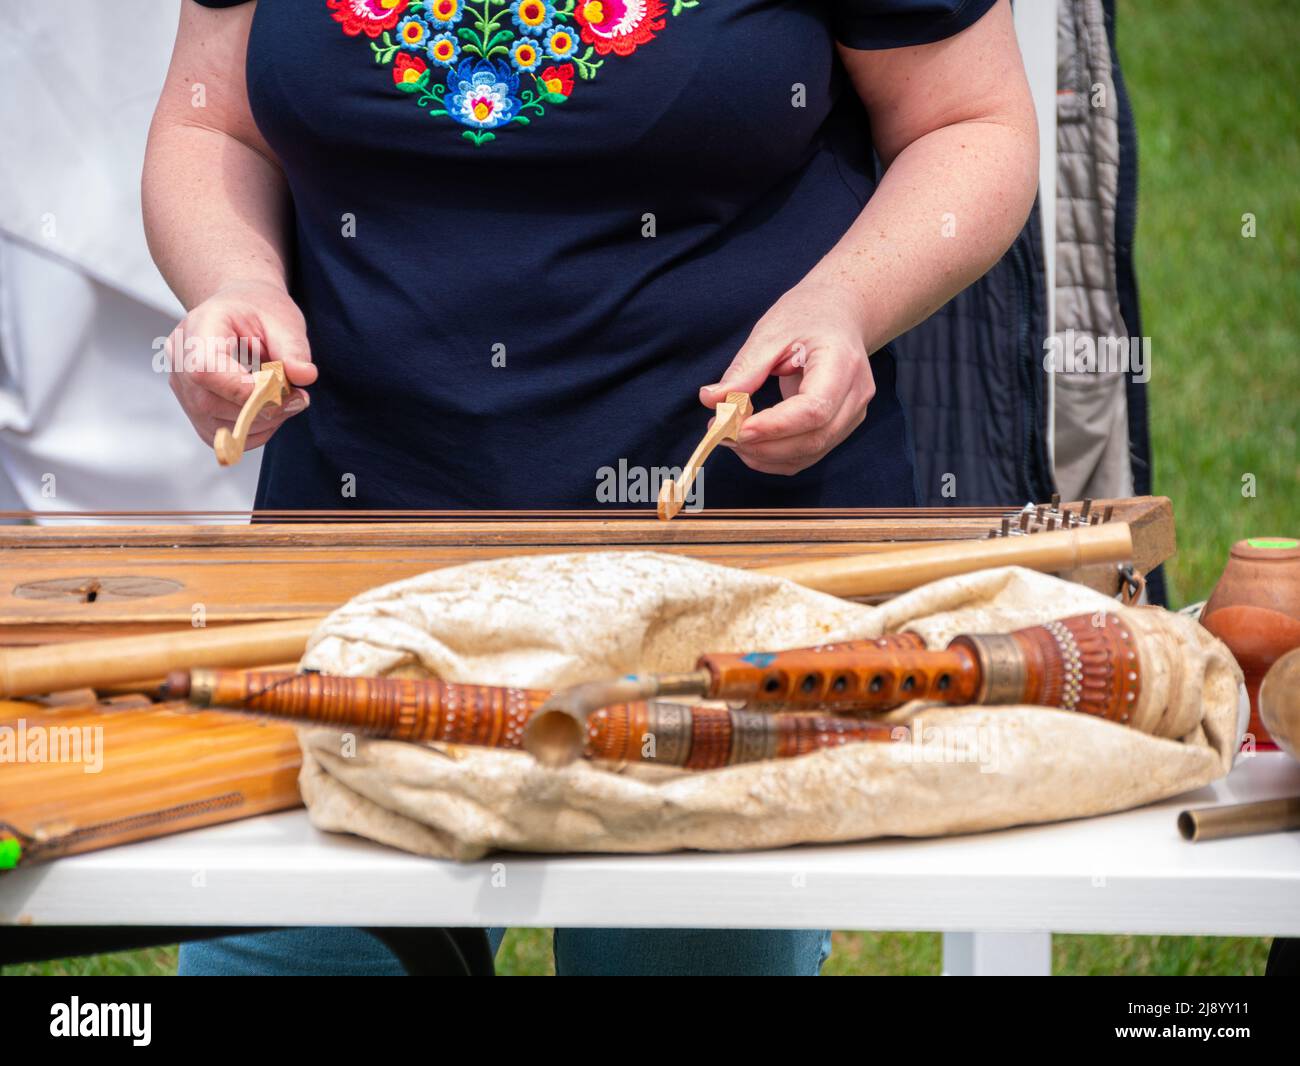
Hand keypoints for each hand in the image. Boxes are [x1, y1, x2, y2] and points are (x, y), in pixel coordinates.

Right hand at [163, 279, 317, 450]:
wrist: (238, 309)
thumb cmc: (258, 310)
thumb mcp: (283, 319)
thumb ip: (293, 348)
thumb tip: (304, 376)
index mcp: (197, 330)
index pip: (205, 371)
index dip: (245, 391)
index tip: (284, 390)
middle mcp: (179, 362)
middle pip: (210, 404)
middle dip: (262, 409)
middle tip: (297, 396)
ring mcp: (182, 389)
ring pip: (218, 426)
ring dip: (261, 422)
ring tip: (284, 398)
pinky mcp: (193, 411)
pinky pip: (221, 435)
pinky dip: (252, 431)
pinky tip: (268, 408)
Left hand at [699, 281, 875, 474]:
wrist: (840, 314)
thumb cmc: (807, 315)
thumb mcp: (772, 332)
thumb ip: (744, 370)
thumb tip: (710, 399)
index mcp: (843, 364)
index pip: (814, 409)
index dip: (776, 426)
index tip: (737, 430)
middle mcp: (855, 395)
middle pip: (814, 439)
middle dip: (764, 446)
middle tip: (723, 435)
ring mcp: (852, 415)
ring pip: (810, 453)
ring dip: (766, 456)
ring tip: (731, 438)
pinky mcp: (840, 427)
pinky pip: (808, 454)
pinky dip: (775, 457)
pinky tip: (749, 444)